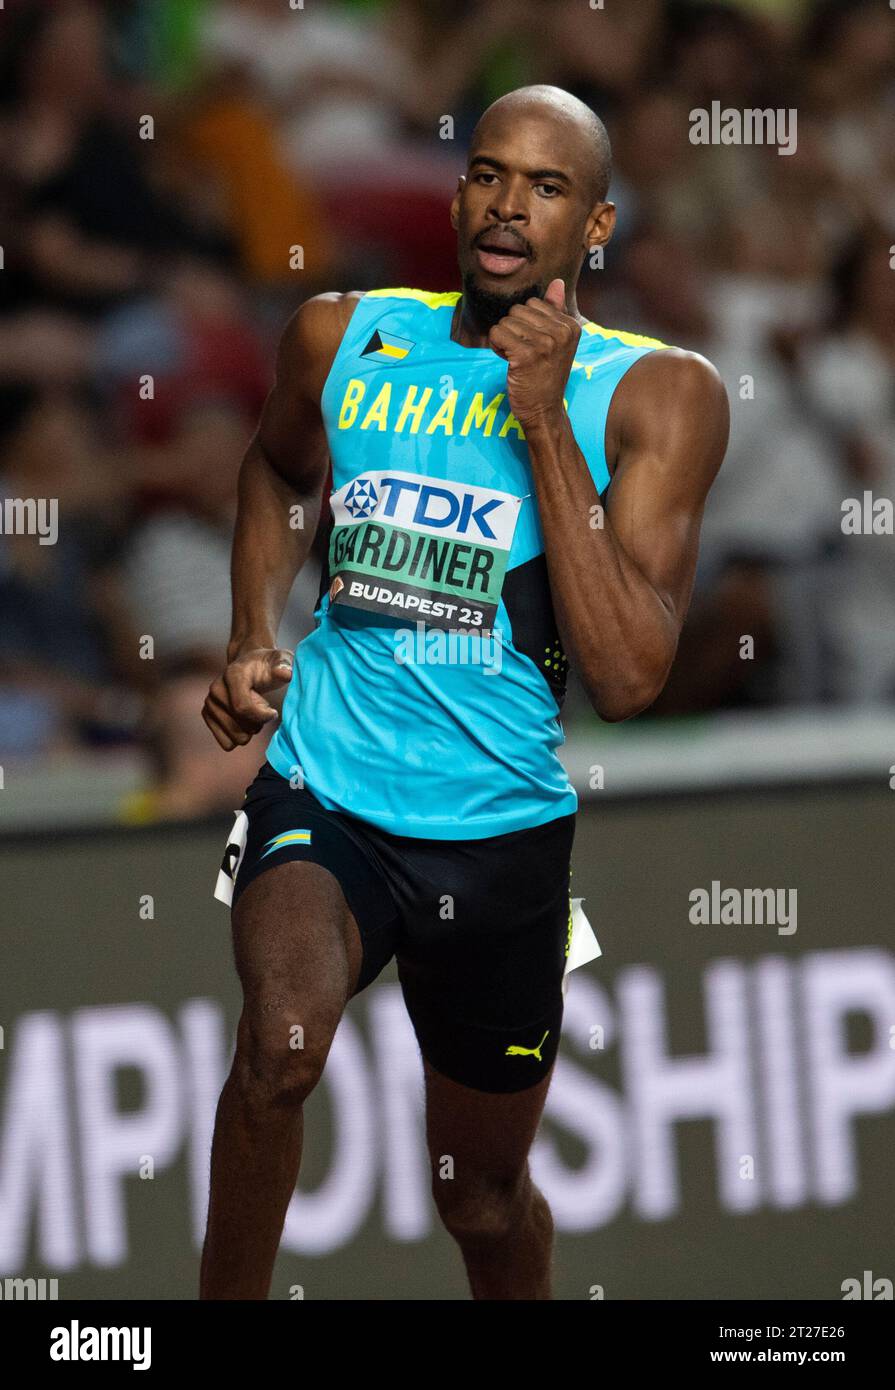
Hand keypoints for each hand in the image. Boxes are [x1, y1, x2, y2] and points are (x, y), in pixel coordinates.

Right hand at [202, 646, 293, 749]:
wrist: (250, 665)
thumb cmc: (268, 665)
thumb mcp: (281, 660)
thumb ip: (284, 665)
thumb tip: (285, 674)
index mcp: (233, 675)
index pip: (242, 707)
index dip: (262, 716)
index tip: (273, 712)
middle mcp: (216, 688)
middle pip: (239, 726)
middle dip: (257, 724)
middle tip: (263, 710)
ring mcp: (209, 703)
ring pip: (234, 737)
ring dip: (249, 731)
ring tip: (254, 714)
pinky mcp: (207, 715)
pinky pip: (227, 743)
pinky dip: (239, 737)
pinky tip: (245, 722)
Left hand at [488, 278, 580, 428]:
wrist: (544, 410)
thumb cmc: (546, 377)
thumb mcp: (557, 342)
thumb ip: (556, 311)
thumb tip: (558, 283)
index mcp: (571, 326)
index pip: (533, 304)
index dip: (526, 324)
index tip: (533, 345)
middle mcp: (561, 332)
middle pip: (517, 310)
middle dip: (513, 330)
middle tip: (523, 354)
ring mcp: (545, 343)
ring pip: (506, 321)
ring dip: (504, 340)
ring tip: (517, 359)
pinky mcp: (526, 355)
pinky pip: (497, 333)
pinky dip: (496, 346)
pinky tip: (507, 361)